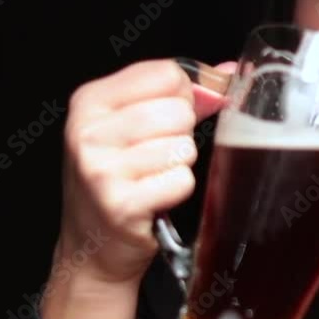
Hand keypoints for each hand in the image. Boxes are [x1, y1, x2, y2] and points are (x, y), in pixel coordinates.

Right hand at [40, 59, 232, 318]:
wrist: (94, 246)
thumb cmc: (119, 179)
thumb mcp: (134, 126)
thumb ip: (184, 95)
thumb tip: (230, 72)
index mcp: (90, 101)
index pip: (166, 73)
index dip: (182, 96)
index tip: (166, 117)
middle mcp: (88, 132)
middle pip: (178, 110)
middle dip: (181, 133)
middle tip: (156, 154)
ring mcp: (100, 169)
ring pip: (183, 146)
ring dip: (179, 164)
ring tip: (153, 176)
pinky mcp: (120, 204)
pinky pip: (181, 180)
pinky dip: (177, 190)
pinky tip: (155, 197)